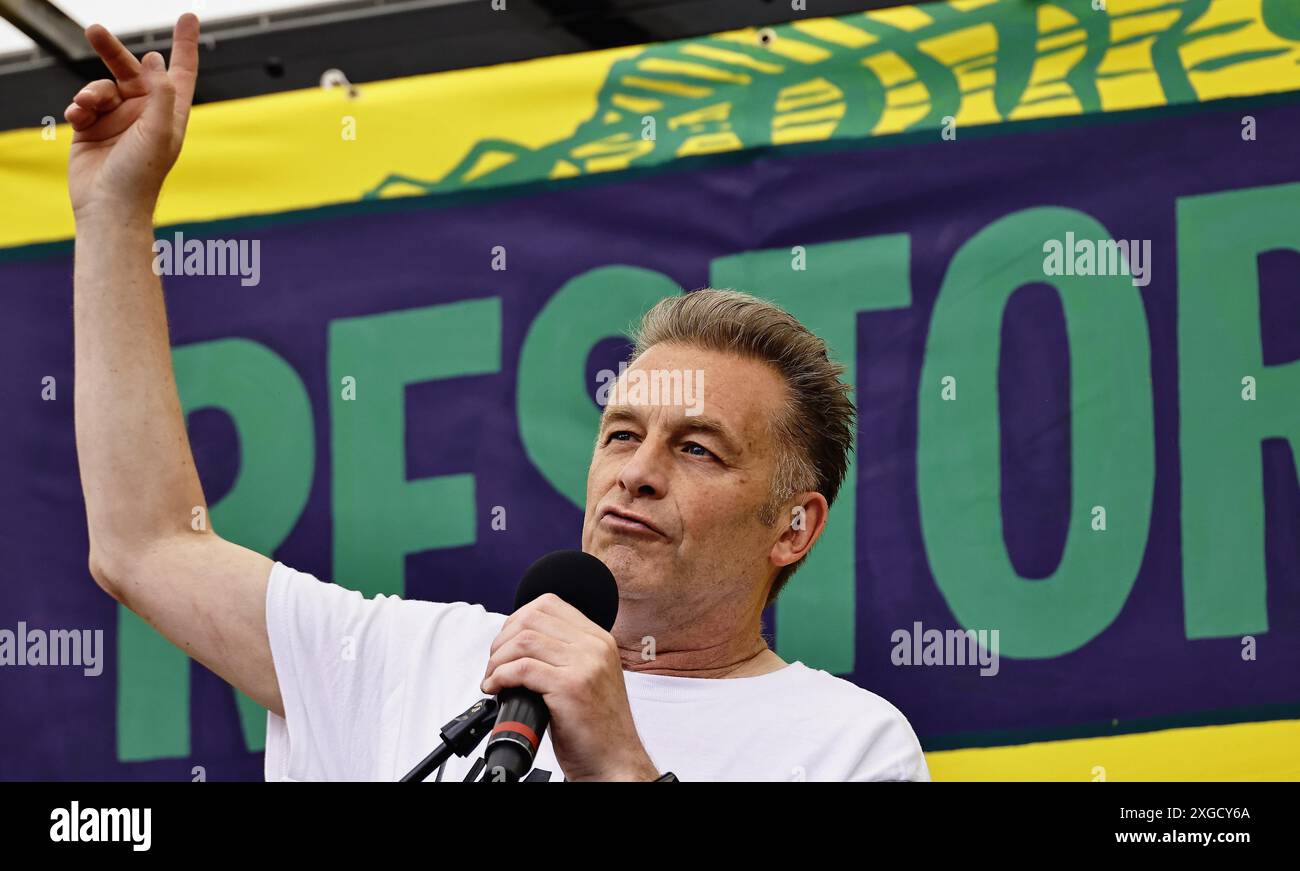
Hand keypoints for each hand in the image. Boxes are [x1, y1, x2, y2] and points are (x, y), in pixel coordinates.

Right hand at [66, 14, 199, 219]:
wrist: (108, 207)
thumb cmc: (140, 176)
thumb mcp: (158, 131)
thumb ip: (160, 93)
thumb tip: (154, 59)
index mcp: (169, 113)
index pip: (181, 72)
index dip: (185, 44)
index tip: (188, 16)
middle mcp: (145, 113)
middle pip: (130, 70)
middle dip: (111, 51)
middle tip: (94, 31)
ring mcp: (118, 120)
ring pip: (101, 87)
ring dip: (91, 92)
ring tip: (86, 107)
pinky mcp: (92, 129)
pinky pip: (82, 104)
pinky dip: (78, 107)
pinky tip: (77, 118)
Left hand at [482, 594, 658, 781]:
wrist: (615, 761)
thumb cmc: (597, 727)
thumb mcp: (588, 677)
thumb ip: (564, 655)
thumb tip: (518, 645)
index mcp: (599, 639)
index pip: (549, 604)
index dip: (517, 619)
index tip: (506, 643)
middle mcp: (594, 646)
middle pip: (532, 618)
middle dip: (502, 639)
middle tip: (494, 663)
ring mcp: (584, 664)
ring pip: (523, 641)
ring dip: (497, 660)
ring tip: (493, 678)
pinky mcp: (571, 687)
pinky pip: (522, 668)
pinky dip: (500, 677)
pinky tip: (496, 689)